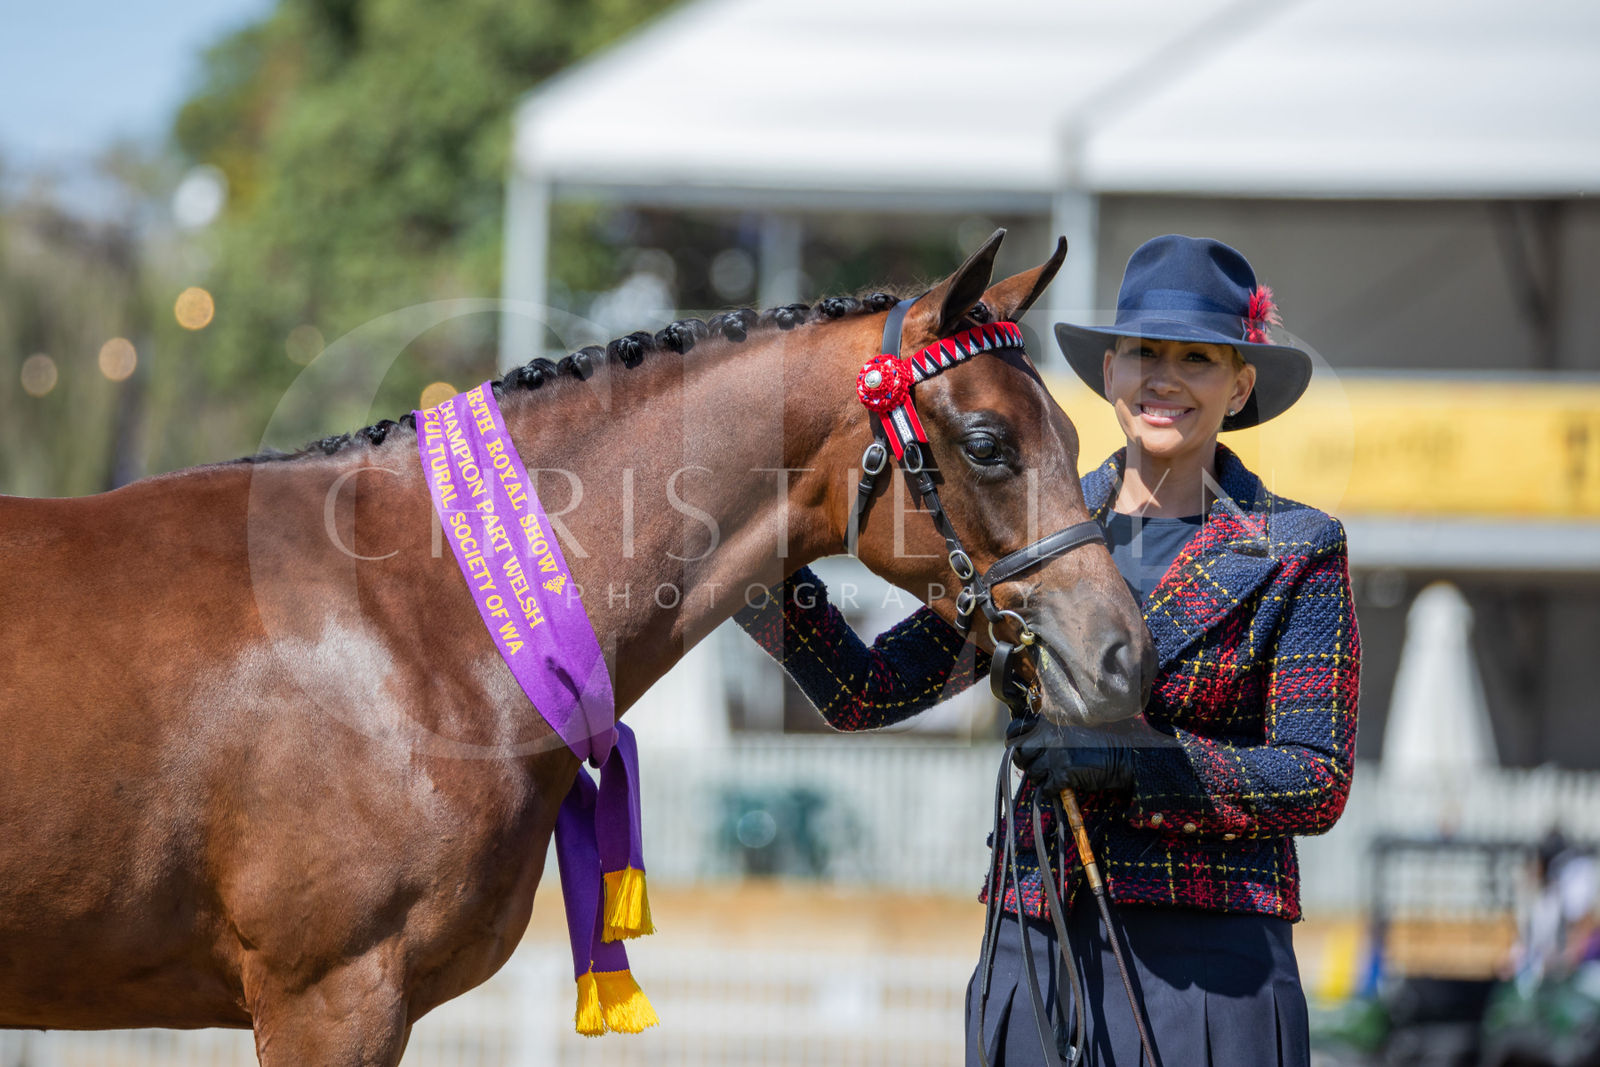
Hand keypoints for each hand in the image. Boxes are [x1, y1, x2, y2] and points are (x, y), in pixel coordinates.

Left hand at [1007, 716, 1173, 793]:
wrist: (1124, 755)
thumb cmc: (1099, 742)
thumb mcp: (1071, 729)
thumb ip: (1049, 732)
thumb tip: (1026, 743)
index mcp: (1049, 723)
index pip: (1015, 730)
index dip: (1014, 740)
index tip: (1021, 748)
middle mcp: (1049, 737)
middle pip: (1019, 752)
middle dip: (1025, 762)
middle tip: (1038, 766)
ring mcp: (1056, 755)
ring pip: (1032, 773)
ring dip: (1041, 778)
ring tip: (1055, 776)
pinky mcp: (1064, 773)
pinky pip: (1046, 788)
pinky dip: (1051, 792)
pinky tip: (1061, 787)